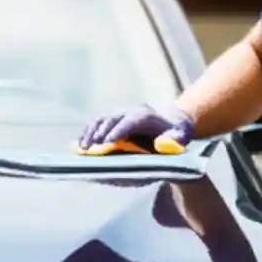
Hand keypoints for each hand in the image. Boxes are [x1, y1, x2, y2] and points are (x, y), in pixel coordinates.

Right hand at [77, 104, 195, 153]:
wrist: (171, 121)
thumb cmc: (175, 133)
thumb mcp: (180, 137)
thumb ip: (173, 141)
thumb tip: (162, 145)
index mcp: (145, 115)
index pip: (129, 121)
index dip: (118, 130)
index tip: (107, 142)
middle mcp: (130, 111)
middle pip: (110, 119)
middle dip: (99, 133)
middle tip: (90, 149)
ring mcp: (120, 113)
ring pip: (100, 120)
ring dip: (90, 133)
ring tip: (82, 149)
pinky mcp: (113, 118)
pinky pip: (97, 123)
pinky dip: (88, 133)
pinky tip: (81, 145)